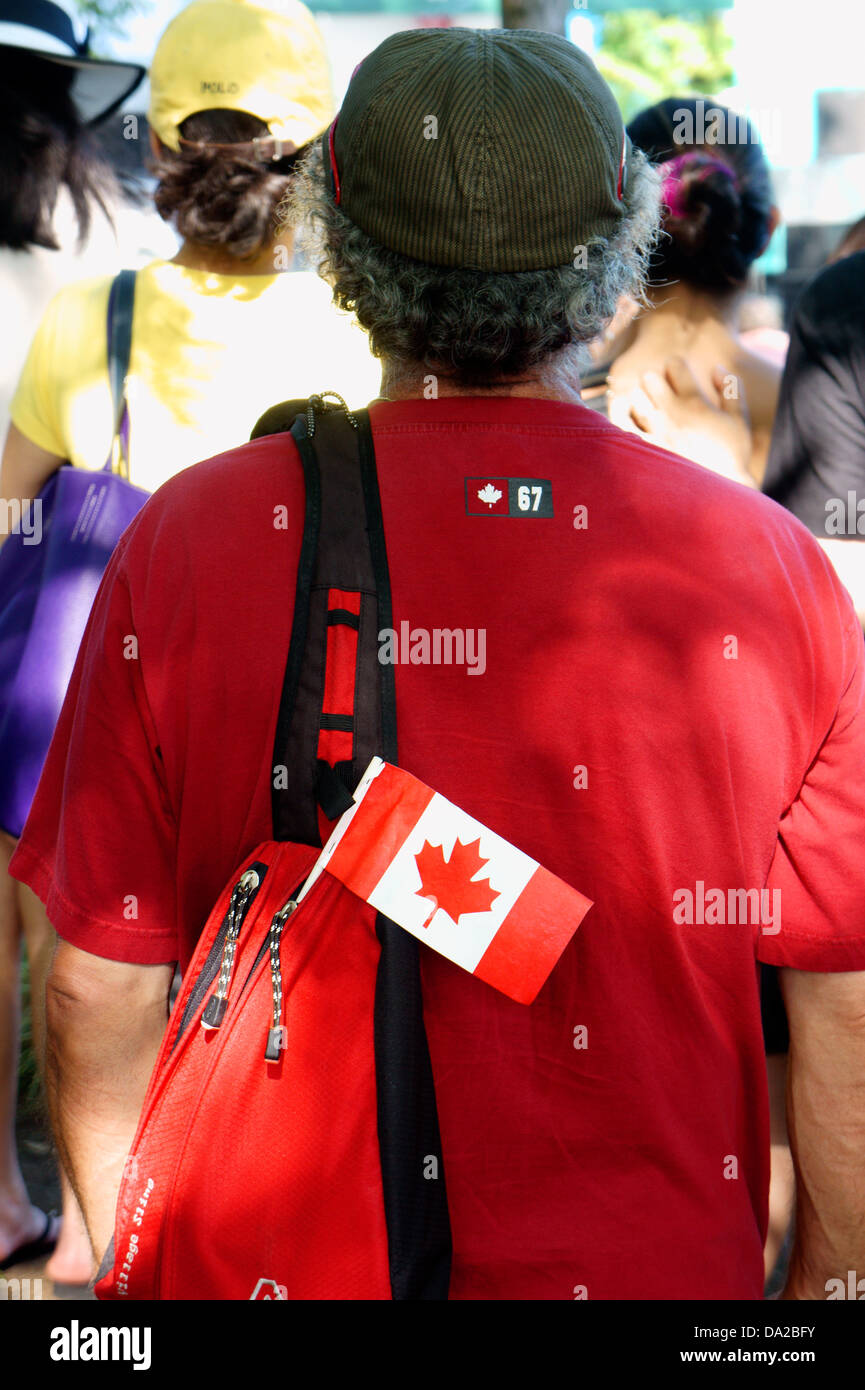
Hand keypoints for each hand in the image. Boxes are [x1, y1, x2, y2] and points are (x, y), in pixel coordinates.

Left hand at [619, 357, 753, 485]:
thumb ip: (731, 389)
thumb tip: (717, 368)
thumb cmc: (731, 455)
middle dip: (654, 380)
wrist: (717, 492)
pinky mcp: (645, 450)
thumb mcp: (739, 420)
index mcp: (695, 402)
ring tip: (648, 407)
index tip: (679, 375)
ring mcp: (655, 432)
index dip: (676, 366)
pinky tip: (633, 424)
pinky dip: (625, 422)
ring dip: (639, 400)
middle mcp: (671, 414)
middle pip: (648, 379)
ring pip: (634, 400)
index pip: (674, 366)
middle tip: (660, 391)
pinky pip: (624, 428)